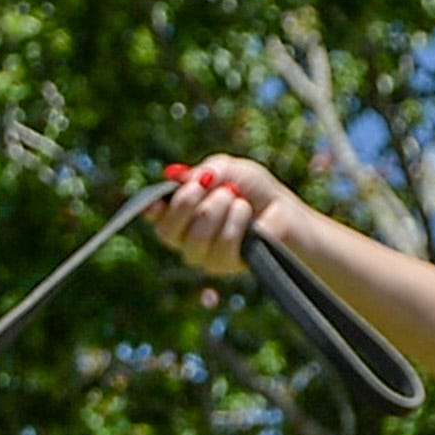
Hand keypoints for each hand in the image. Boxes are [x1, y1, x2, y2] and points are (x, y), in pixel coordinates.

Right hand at [149, 155, 298, 276]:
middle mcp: (185, 237)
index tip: (158, 202)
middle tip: (212, 186)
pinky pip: (220, 244)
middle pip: (167, 230)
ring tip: (237, 199)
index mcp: (181, 211)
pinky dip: (236, 222)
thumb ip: (204, 171)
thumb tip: (180, 177)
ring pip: (195, 237)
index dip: (152, 210)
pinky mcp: (222, 265)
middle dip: (188, 201)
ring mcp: (202, 255)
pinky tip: (246, 215)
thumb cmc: (253, 189)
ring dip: (218, 208)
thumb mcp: (227, 169)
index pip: (155, 217)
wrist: (281, 209)